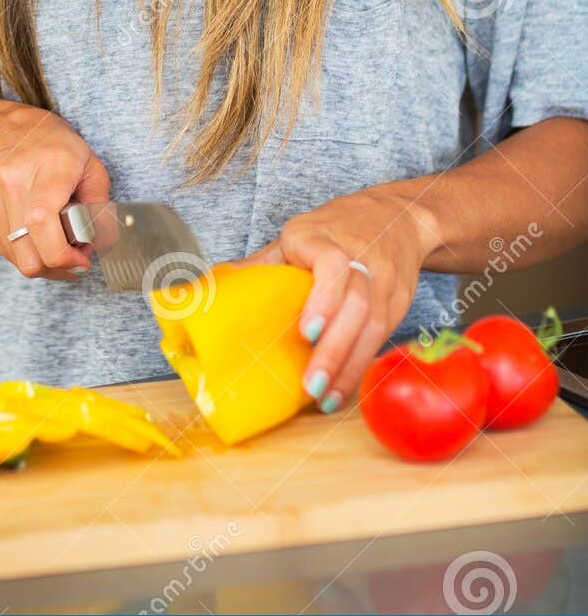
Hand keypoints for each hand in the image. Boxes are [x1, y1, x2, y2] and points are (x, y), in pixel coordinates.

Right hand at [0, 100, 109, 280]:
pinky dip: (25, 252)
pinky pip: (5, 252)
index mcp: (46, 167)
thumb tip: (98, 243)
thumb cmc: (43, 139)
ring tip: (56, 241)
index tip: (82, 260)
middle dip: (58, 268)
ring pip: (18, 260)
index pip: (43, 224)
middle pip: (30, 256)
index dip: (64, 256)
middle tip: (74, 255)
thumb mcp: (87, 159)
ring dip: (43, 261)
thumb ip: (98, 202)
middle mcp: (12, 184)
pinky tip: (36, 234)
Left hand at [236, 183, 441, 412]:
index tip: (305, 332)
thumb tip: (216, 287)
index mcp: (324, 237)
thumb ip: (263, 264)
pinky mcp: (399, 302)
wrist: (395, 216)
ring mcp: (384, 281)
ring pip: (374, 326)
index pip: (332, 263)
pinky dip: (362, 365)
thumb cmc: (335, 229)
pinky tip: (344, 388)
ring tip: (325, 398)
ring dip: (349, 366)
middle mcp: (360, 258)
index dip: (323, 299)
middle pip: (356, 305)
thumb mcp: (296, 235)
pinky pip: (384, 336)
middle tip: (311, 385)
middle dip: (334, 349)